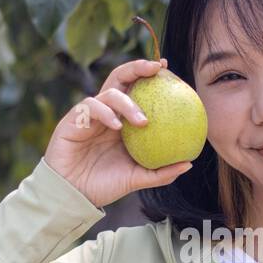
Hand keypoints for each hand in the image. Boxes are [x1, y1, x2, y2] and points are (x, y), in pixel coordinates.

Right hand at [43, 57, 194, 208]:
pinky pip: (90, 108)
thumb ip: (161, 171)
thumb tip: (189, 164)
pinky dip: (105, 113)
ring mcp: (89, 116)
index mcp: (121, 121)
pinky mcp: (73, 121)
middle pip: (120, 79)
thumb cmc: (104, 185)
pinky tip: (117, 126)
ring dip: (127, 102)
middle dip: (137, 67)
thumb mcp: (137, 178)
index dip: (149, 76)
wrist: (73, 195)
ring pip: (107, 93)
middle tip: (156, 68)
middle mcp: (106, 113)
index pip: (136, 90)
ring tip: (143, 121)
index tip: (167, 68)